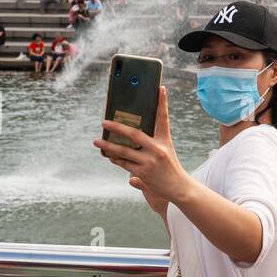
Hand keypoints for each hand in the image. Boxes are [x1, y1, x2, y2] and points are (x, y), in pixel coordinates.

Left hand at [95, 86, 190, 208]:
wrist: (178, 188)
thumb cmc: (170, 169)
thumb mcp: (165, 153)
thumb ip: (151, 146)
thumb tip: (133, 139)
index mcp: (165, 141)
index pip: (163, 118)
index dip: (162, 103)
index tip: (160, 89)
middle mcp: (157, 149)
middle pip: (134, 134)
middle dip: (117, 127)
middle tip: (104, 122)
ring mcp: (149, 161)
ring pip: (123, 151)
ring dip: (108, 146)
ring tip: (97, 141)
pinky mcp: (142, 173)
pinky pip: (123, 163)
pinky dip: (115, 159)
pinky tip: (108, 155)